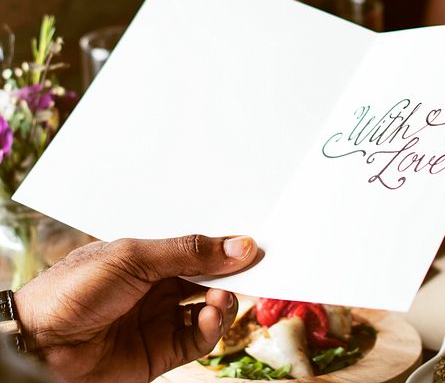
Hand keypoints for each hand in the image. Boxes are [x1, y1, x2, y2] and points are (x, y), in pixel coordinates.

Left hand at [15, 234, 259, 382]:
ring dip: (224, 302)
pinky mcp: (159, 353)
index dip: (225, 248)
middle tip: (254, 270)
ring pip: (210, 309)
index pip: (198, 249)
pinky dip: (212, 329)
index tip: (254, 247)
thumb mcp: (135, 257)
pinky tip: (210, 317)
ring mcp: (158, 320)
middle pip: (209, 278)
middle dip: (232, 274)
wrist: (36, 346)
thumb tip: (241, 245)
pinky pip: (199, 340)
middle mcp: (156, 288)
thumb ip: (190, 252)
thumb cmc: (72, 291)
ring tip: (221, 298)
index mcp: (148, 257)